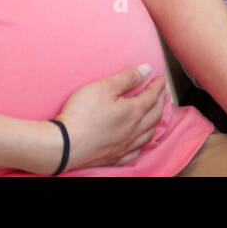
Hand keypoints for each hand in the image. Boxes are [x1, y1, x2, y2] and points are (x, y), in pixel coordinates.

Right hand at [52, 64, 167, 171]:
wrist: (63, 145)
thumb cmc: (81, 114)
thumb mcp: (104, 87)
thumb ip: (128, 77)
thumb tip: (147, 69)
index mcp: (133, 112)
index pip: (152, 96)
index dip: (158, 86)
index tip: (161, 79)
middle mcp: (133, 131)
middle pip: (154, 115)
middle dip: (161, 101)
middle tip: (162, 92)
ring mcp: (124, 146)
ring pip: (148, 134)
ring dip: (155, 122)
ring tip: (156, 114)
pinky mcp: (113, 158)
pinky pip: (135, 152)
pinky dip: (142, 143)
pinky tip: (139, 142)